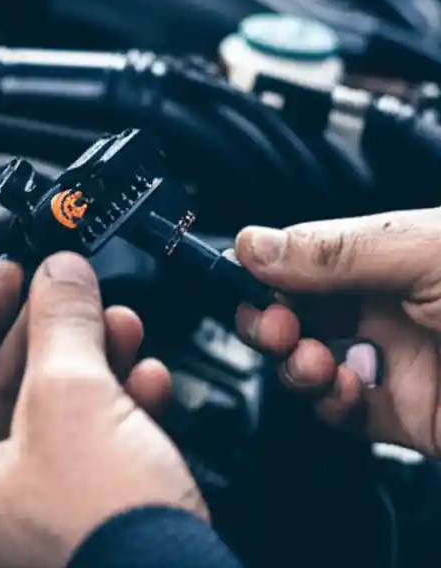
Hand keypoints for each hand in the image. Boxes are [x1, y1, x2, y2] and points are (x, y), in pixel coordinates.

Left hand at [0, 253, 204, 567]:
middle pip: (0, 392)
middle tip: (74, 292)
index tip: (13, 273)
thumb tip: (59, 272)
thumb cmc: (108, 534)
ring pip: (51, 419)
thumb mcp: (74, 398)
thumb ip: (61, 322)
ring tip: (122, 327)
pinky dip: (117, 412)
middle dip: (49, 334)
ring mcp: (28, 522)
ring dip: (91, 365)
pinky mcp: (81, 528)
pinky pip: (87, 454)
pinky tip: (147, 383)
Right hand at [234, 208, 440, 456]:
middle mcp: (395, 306)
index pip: (310, 256)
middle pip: (300, 311)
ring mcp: (400, 361)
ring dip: (296, 364)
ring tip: (311, 361)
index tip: (239, 278)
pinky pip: (345, 414)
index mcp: (397, 255)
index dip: (269, 269)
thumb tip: (253, 244)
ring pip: (313, 363)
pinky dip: (330, 404)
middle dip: (269, 320)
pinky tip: (343, 389)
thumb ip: (337, 250)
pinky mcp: (410, 415)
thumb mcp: (428, 253)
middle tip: (272, 327)